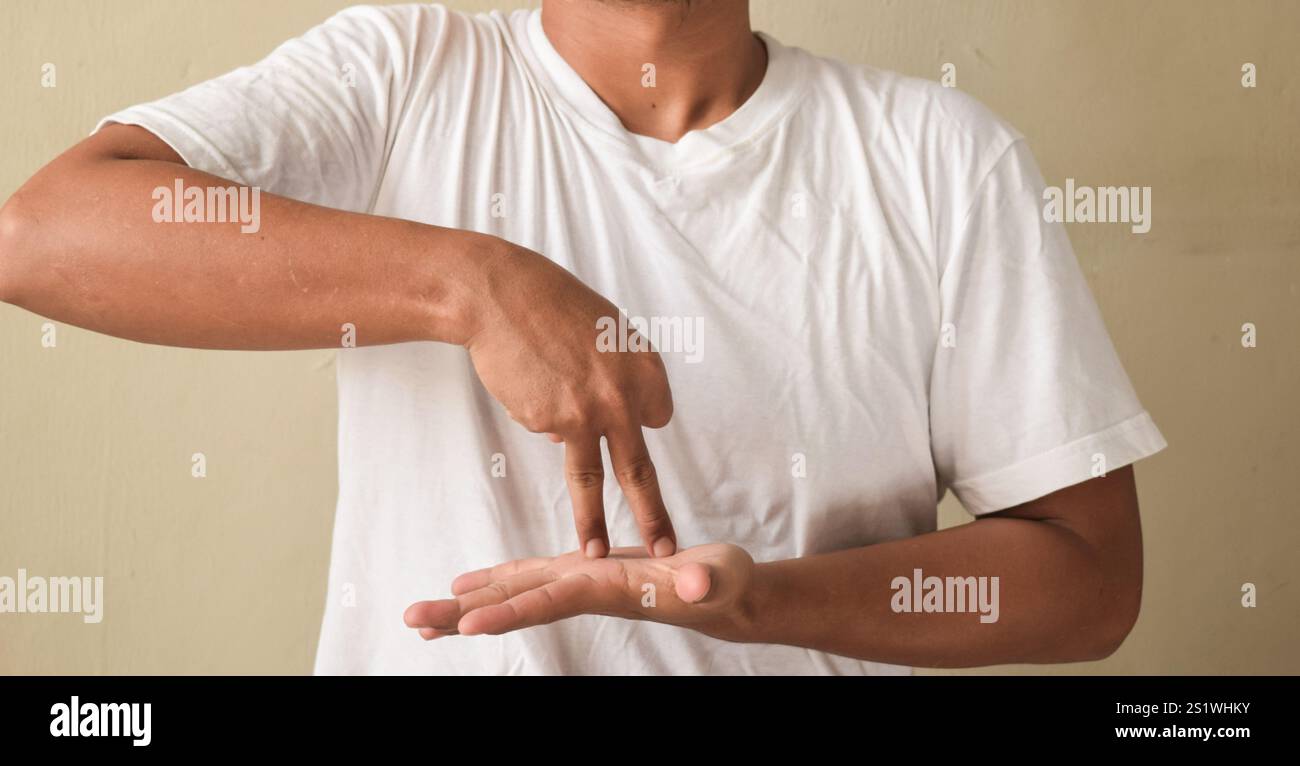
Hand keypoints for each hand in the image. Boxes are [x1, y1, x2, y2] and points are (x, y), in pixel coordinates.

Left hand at [403, 544, 756, 641]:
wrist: (726, 595)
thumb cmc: (724, 585)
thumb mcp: (719, 578)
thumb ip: (708, 581)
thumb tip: (697, 584)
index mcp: (609, 589)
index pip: (552, 601)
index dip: (511, 610)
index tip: (468, 622)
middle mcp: (584, 590)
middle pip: (516, 603)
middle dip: (464, 614)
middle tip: (414, 621)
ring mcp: (581, 582)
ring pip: (515, 593)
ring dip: (468, 603)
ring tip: (423, 617)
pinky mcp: (585, 572)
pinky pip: (530, 579)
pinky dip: (496, 583)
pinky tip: (469, 589)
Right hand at [462, 241, 675, 558]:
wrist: (500, 295)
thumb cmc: (549, 304)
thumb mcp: (602, 330)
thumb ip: (611, 378)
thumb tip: (589, 426)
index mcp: (645, 366)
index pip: (655, 416)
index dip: (636, 419)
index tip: (625, 421)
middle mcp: (624, 395)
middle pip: (641, 467)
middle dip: (654, 515)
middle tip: (664, 551)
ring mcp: (587, 413)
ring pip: (597, 477)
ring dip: (595, 520)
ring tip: (595, 554)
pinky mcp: (549, 421)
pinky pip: (548, 432)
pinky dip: (538, 415)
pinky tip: (526, 381)